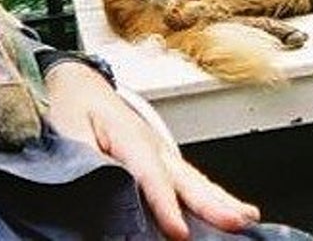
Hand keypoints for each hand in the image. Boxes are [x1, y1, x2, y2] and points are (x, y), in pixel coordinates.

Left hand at [44, 62, 260, 240]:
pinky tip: (229, 209)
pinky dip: (213, 196)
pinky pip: (191, 180)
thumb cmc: (72, 107)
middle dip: (213, 203)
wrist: (79, 85)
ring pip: (196, 180)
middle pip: (187, 178)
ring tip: (247, 217)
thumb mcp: (65, 132)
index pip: (150, 176)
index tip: (179, 232)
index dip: (165, 206)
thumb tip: (96, 185)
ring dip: (222, 200)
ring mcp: (162, 152)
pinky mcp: (163, 160)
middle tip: (237, 221)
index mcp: (129, 137)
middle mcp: (153, 145)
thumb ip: (82, 159)